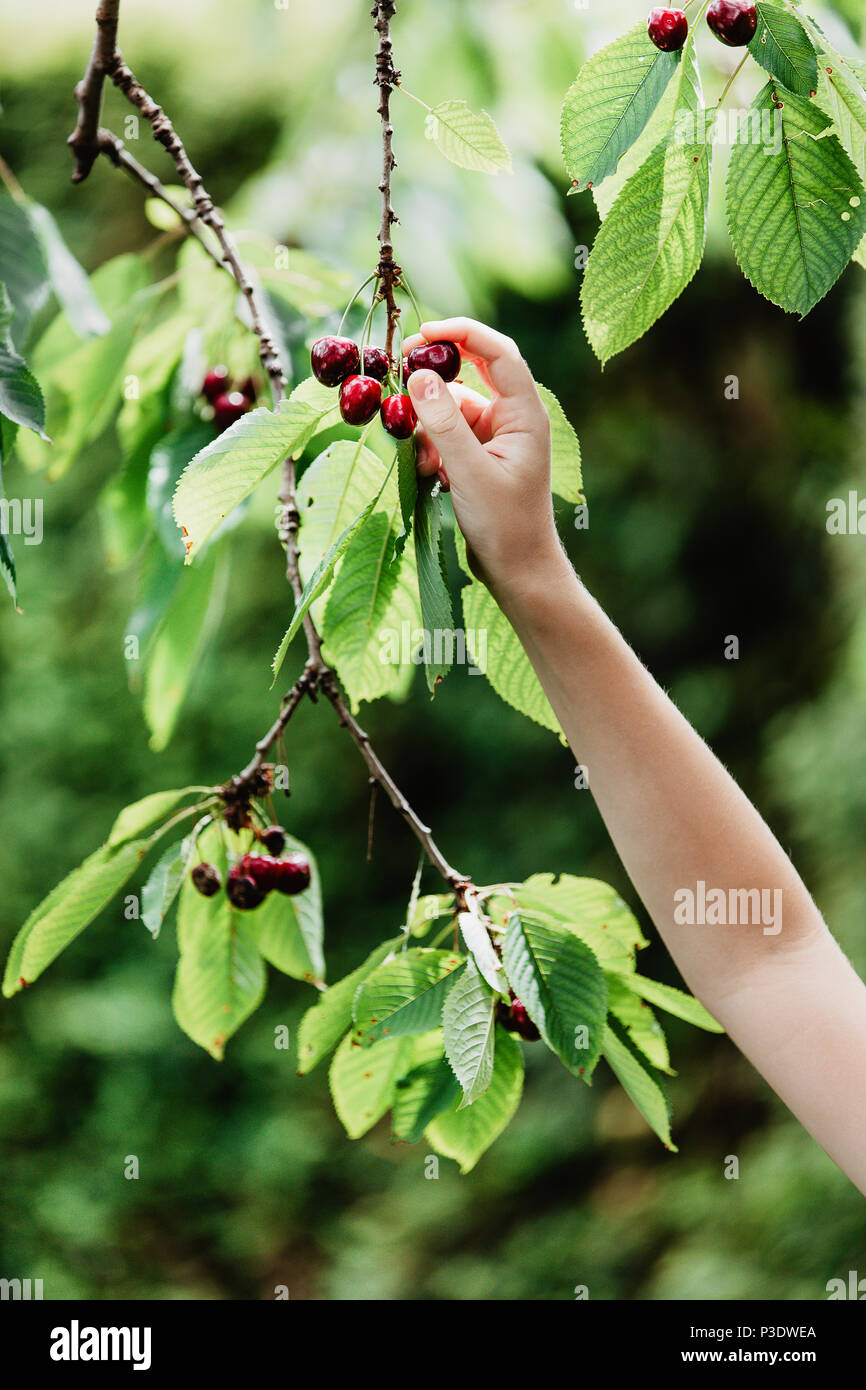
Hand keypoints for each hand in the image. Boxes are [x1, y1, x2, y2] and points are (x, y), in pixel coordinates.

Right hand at [404, 318, 561, 593]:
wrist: (518, 572)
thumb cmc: (505, 525)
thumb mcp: (469, 473)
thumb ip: (444, 424)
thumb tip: (419, 376)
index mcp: (525, 414)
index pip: (498, 352)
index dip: (462, 332)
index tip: (423, 333)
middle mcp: (513, 418)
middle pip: (472, 373)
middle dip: (436, 376)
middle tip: (399, 372)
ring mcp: (495, 437)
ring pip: (452, 408)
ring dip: (430, 427)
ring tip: (425, 463)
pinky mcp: (479, 456)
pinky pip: (448, 435)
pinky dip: (432, 448)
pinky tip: (429, 475)